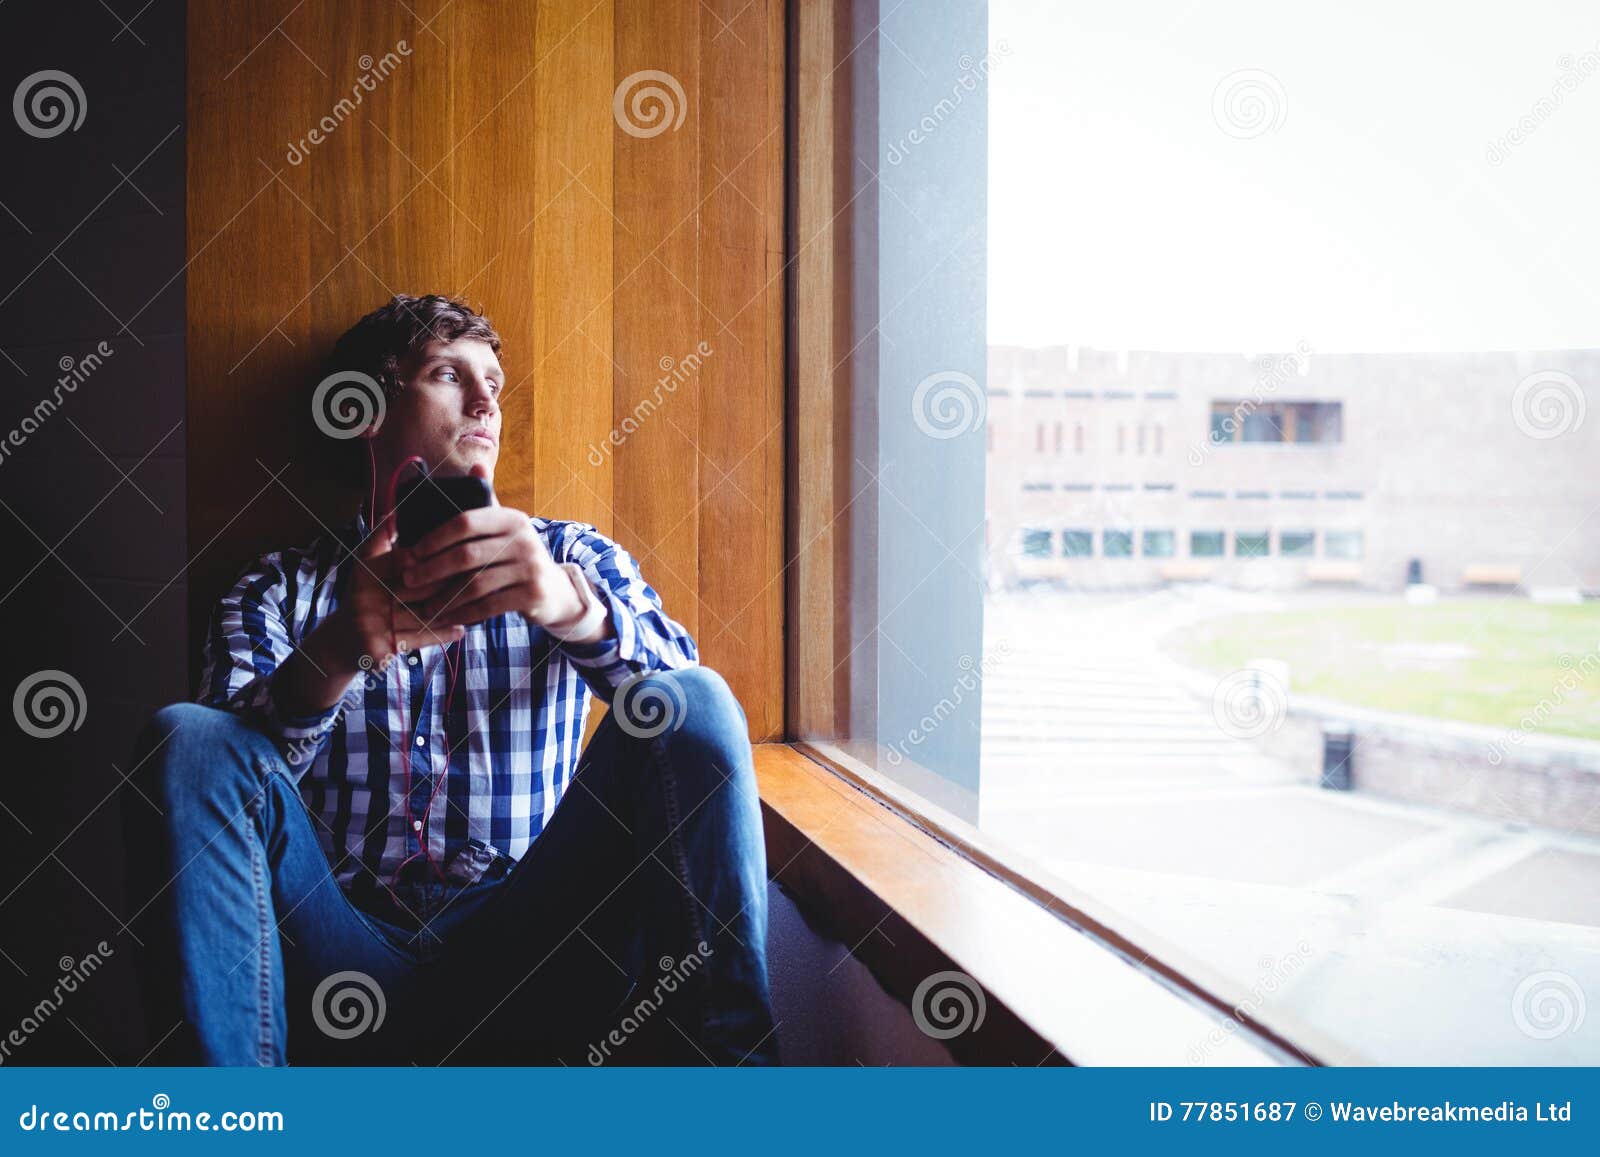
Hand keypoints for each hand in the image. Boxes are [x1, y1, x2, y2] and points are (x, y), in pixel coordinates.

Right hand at [324, 505, 464, 670]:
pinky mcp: (380, 649)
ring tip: (479, 602)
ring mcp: (370, 624)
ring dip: (453, 610)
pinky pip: (420, 639)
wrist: (341, 643)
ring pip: (423, 615)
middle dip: (450, 582)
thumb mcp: (364, 567)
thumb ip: (380, 539)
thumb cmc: (364, 598)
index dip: (434, 557)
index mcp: (364, 573)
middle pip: (418, 588)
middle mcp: (364, 597)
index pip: (404, 560)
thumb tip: (394, 511)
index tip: (463, 552)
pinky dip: (443, 634)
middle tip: (481, 575)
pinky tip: (463, 629)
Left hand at [397, 465, 598, 635]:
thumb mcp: (506, 527)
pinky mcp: (533, 594)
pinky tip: (448, 617)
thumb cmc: (516, 556)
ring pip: (476, 584)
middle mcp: (524, 540)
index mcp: (511, 519)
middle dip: (432, 569)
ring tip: (424, 605)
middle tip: (409, 580)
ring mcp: (530, 568)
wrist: (554, 589)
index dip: (435, 538)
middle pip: (467, 555)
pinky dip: (464, 613)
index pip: (465, 522)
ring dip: (444, 597)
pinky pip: (489, 606)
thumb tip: (477, 466)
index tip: (412, 552)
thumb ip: (489, 500)